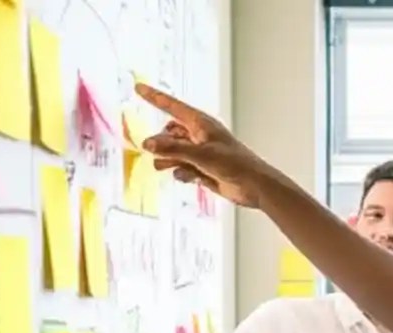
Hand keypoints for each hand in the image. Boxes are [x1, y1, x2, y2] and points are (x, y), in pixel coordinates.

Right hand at [136, 83, 273, 207]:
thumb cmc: (233, 164)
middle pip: (168, 134)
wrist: (253, 186)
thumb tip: (147, 143)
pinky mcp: (201, 169)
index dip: (154, 97)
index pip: (172, 106)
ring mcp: (199, 153)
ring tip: (169, 168)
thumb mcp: (200, 155)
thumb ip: (172, 149)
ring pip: (172, 153)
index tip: (138, 87)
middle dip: (162, 144)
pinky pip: (180, 168)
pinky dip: (182, 173)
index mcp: (201, 124)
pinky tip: (191, 178)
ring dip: (169, 161)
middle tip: (160, 155)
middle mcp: (199, 135)